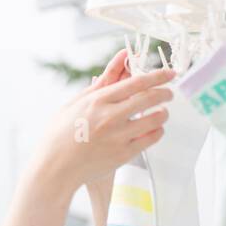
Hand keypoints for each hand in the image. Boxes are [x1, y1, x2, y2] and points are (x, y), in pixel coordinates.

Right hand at [32, 52, 176, 193]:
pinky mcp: (124, 154)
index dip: (157, 76)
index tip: (169, 74)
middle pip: (150, 98)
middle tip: (169, 93)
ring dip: (163, 113)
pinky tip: (154, 129)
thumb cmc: (62, 133)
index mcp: (98, 100)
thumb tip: (122, 58)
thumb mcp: (76, 102)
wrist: (55, 167)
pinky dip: (157, 131)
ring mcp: (118, 136)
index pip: (136, 82)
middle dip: (165, 93)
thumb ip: (102, 81)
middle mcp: (110, 116)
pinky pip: (151, 138)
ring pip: (155, 119)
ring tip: (162, 112)